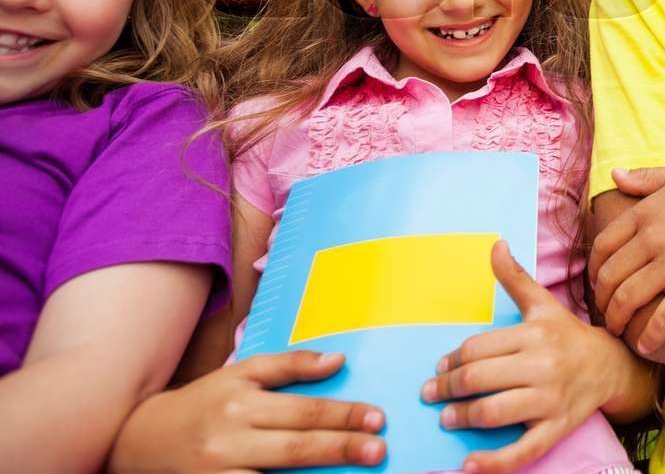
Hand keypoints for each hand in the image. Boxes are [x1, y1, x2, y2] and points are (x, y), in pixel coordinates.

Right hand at [107, 351, 383, 473]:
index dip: (343, 415)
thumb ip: (290, 365)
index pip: (304, 411)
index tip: (377, 418)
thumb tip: (338, 360)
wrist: (140, 441)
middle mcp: (229, 441)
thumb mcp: (240, 373)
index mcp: (241, 403)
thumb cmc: (203, 403)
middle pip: (295, 448)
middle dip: (340, 449)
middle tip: (378, 450)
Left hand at [422, 241, 638, 473]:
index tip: (440, 368)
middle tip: (430, 393)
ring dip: (460, 417)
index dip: (451, 360)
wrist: (611, 367)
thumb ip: (515, 277)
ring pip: (493, 412)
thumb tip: (495, 244)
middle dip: (446, 388)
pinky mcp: (556, 428)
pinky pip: (522, 450)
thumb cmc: (567, 336)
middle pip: (479, 379)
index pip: (477, 348)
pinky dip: (492, 462)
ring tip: (445, 417)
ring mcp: (550, 400)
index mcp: (534, 334)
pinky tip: (467, 465)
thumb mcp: (543, 304)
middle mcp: (542, 366)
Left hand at [589, 166, 664, 353]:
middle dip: (600, 301)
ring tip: (618, 331)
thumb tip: (614, 174)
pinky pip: (662, 319)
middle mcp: (651, 239)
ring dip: (616, 321)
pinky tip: (645, 347)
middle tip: (604, 313)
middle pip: (608, 277)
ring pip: (627, 301)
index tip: (596, 283)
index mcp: (644, 213)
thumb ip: (645, 177)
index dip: (593, 270)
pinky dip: (649, 337)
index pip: (601, 247)